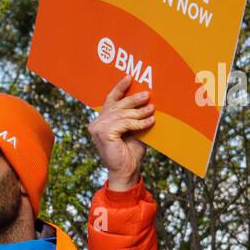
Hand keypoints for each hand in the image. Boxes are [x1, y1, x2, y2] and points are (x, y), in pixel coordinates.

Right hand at [87, 75, 152, 190]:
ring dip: (139, 112)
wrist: (126, 171)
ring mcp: (98, 128)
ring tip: (152, 110)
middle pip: (117, 105)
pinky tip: (149, 122)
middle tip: (147, 95)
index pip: (110, 100)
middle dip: (133, 99)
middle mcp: (97, 123)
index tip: (129, 78)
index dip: (119, 88)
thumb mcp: (134, 130)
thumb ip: (134, 117)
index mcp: (102, 121)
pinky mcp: (103, 133)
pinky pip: (124, 123)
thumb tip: (147, 101)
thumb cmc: (130, 152)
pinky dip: (138, 122)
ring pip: (122, 114)